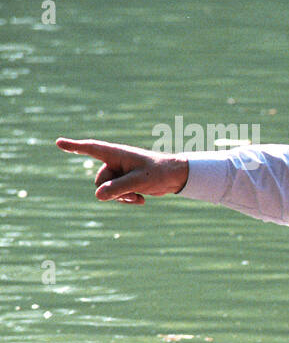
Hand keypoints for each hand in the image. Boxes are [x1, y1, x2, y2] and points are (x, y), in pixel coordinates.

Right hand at [57, 138, 188, 203]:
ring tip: (139, 196)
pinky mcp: (123, 182)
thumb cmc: (160, 172)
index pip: (91, 149)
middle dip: (112, 190)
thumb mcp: (140, 181)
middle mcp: (114, 161)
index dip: (74, 147)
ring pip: (106, 191)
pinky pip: (115, 195)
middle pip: (99, 181)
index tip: (58, 143)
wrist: (175, 177)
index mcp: (116, 153)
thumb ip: (118, 188)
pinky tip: (142, 199)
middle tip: (134, 192)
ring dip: (121, 197)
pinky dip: (127, 199)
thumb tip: (98, 196)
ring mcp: (118, 172)